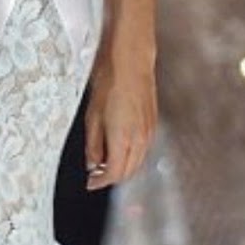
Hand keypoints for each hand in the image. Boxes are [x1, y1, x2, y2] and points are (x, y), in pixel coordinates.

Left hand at [84, 57, 156, 190]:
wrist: (130, 62)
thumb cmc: (109, 83)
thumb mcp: (92, 116)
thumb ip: (92, 145)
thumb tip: (92, 163)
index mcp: (123, 139)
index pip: (114, 173)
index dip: (100, 182)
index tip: (90, 182)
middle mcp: (140, 139)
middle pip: (128, 172)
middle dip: (112, 177)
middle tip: (96, 175)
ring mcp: (149, 131)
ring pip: (138, 162)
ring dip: (123, 167)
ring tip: (106, 162)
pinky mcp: (153, 123)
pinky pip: (144, 149)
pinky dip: (132, 156)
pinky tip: (120, 148)